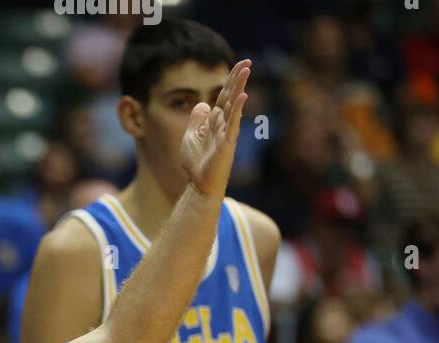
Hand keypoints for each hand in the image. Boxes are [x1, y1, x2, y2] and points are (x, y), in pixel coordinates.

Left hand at [179, 58, 250, 197]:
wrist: (199, 186)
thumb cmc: (196, 164)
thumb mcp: (191, 136)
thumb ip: (196, 120)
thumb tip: (203, 103)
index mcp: (215, 121)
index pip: (224, 96)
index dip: (230, 80)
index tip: (240, 65)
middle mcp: (224, 124)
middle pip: (231, 96)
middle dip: (238, 78)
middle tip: (247, 62)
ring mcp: (227, 132)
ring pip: (233, 106)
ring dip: (239, 87)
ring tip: (246, 71)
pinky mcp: (227, 143)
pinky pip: (232, 123)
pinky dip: (236, 109)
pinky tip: (241, 96)